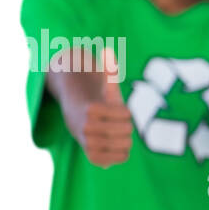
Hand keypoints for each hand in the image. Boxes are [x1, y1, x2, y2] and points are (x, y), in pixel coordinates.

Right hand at [77, 47, 131, 167]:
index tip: (114, 111)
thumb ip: (109, 71)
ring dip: (125, 141)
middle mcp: (86, 127)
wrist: (80, 124)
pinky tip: (115, 148)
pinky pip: (120, 159)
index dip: (124, 112)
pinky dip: (122, 155)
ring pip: (126, 145)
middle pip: (128, 130)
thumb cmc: (99, 104)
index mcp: (92, 109)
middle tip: (116, 124)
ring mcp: (89, 144)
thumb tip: (108, 50)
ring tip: (115, 136)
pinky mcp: (93, 158)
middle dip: (126, 126)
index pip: (126, 114)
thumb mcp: (105, 88)